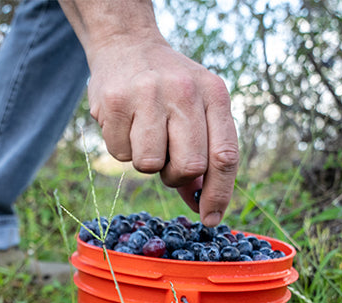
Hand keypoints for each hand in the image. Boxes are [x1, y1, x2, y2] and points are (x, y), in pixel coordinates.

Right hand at [86, 39, 237, 225]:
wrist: (126, 44)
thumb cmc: (167, 88)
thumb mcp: (195, 109)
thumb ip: (203, 154)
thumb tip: (202, 205)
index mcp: (214, 94)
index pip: (225, 156)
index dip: (219, 194)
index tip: (210, 219)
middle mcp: (185, 91)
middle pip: (189, 166)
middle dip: (175, 175)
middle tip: (166, 160)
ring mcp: (149, 94)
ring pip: (150, 165)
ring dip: (146, 162)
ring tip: (143, 135)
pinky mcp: (116, 101)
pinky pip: (120, 154)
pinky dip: (121, 149)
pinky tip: (124, 123)